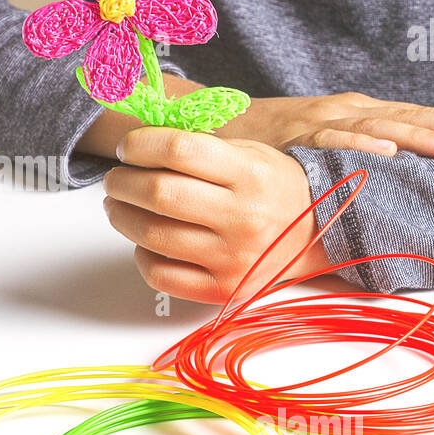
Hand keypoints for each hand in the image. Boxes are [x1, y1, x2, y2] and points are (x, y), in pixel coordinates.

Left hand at [103, 127, 328, 303]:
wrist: (318, 232)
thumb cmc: (272, 188)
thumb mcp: (247, 153)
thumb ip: (197, 146)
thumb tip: (137, 144)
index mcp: (250, 174)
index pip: (179, 150)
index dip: (140, 145)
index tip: (127, 148)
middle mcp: (244, 218)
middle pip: (159, 194)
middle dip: (122, 182)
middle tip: (115, 178)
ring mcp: (233, 258)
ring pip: (153, 236)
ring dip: (122, 216)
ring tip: (118, 205)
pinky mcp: (223, 290)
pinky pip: (162, 276)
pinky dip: (142, 256)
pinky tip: (144, 242)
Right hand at [219, 92, 433, 156]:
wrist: (212, 128)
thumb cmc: (271, 146)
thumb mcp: (320, 148)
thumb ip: (354, 162)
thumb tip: (401, 190)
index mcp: (356, 115)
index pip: (414, 117)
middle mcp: (343, 112)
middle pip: (406, 117)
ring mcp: (319, 122)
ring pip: (376, 127)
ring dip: (414, 137)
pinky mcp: (293, 137)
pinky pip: (330, 143)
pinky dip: (358, 147)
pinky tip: (385, 156)